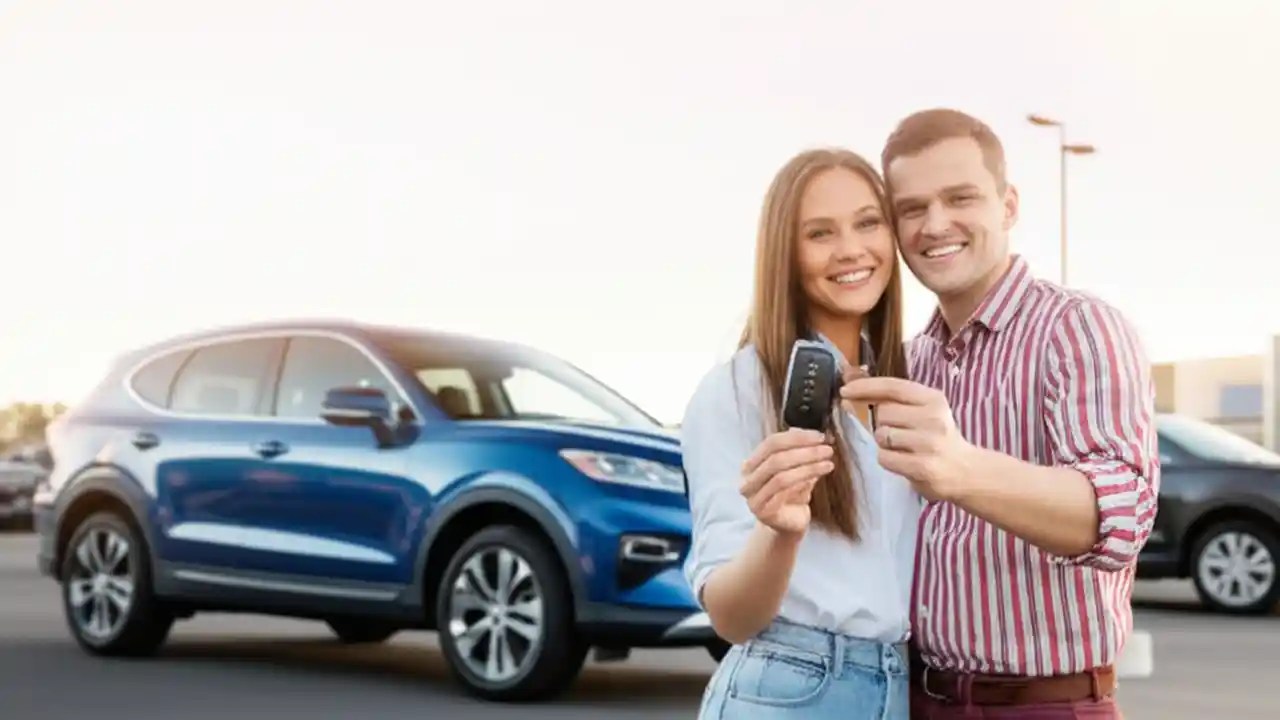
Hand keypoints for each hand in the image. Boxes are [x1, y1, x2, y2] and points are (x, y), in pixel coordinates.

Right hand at [739, 428, 833, 535]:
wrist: (789, 524)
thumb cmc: (792, 493)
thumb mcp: (796, 467)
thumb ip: (799, 450)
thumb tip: (809, 432)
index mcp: (750, 464)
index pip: (771, 443)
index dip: (796, 438)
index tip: (819, 436)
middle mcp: (747, 480)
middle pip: (776, 458)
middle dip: (805, 452)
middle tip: (827, 450)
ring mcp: (753, 498)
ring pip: (781, 477)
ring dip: (808, 467)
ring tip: (828, 464)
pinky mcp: (763, 513)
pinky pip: (784, 494)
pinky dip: (802, 483)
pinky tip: (817, 478)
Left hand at [839, 376, 975, 501]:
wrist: (966, 472)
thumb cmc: (938, 439)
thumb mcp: (924, 412)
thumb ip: (894, 401)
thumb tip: (851, 390)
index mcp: (933, 399)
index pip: (892, 386)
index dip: (865, 387)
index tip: (844, 390)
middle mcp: (933, 417)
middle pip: (882, 413)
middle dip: (882, 424)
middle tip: (900, 434)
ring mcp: (929, 443)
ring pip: (881, 435)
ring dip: (885, 444)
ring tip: (905, 449)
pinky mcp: (922, 466)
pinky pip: (884, 458)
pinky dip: (888, 460)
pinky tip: (905, 462)